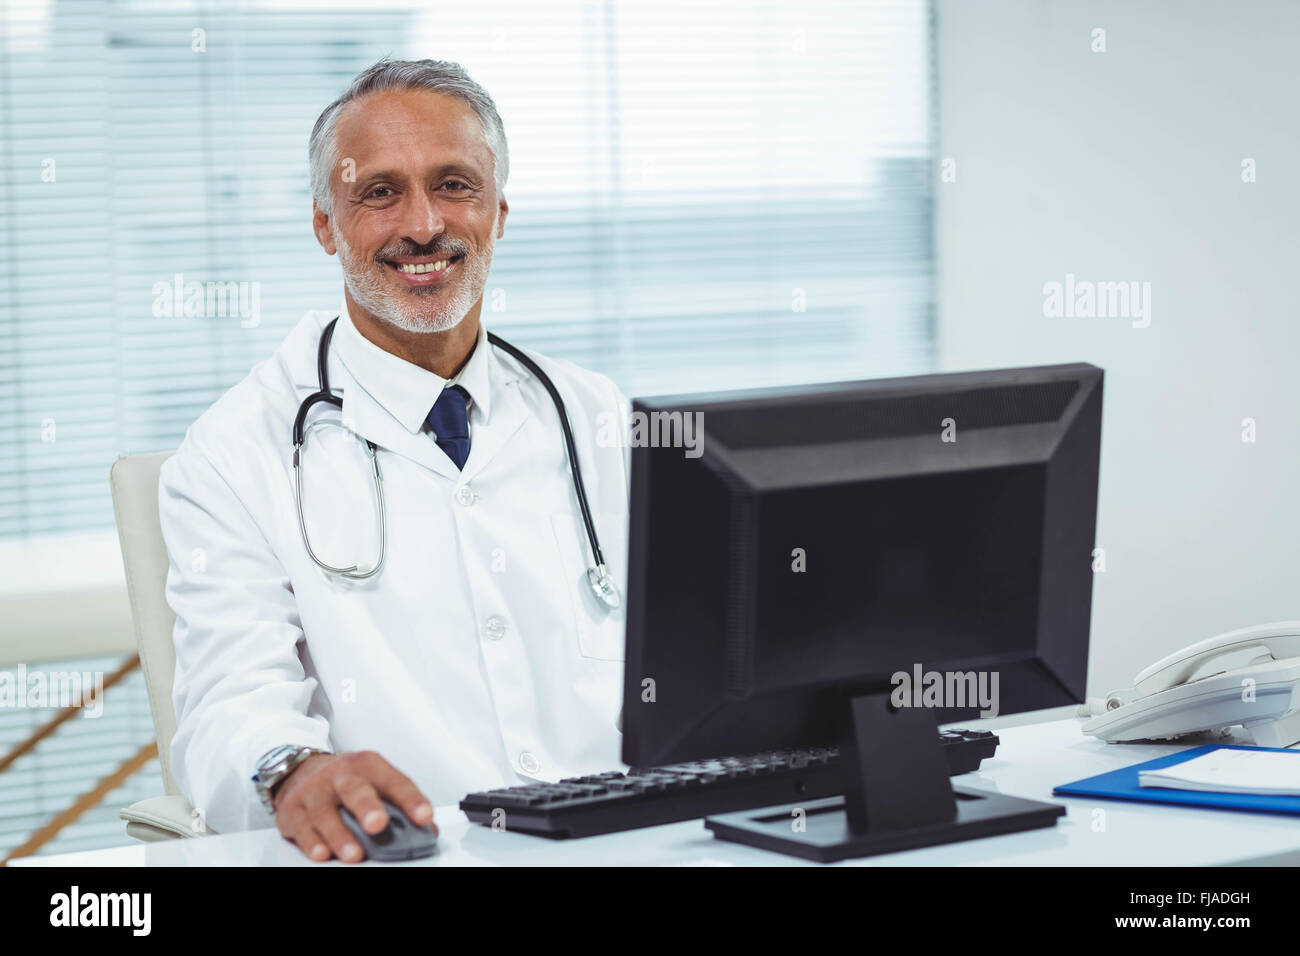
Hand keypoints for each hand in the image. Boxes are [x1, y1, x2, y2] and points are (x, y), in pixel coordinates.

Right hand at [272, 750, 435, 862]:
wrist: (302, 770)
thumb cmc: (347, 781)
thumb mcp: (376, 782)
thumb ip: (400, 805)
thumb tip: (428, 831)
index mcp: (369, 765)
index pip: (394, 781)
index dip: (410, 799)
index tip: (423, 817)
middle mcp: (340, 775)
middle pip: (354, 789)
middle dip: (367, 807)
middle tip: (378, 825)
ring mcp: (314, 791)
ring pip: (325, 812)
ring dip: (340, 835)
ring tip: (354, 854)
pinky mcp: (292, 809)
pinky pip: (301, 826)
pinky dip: (311, 842)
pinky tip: (322, 853)